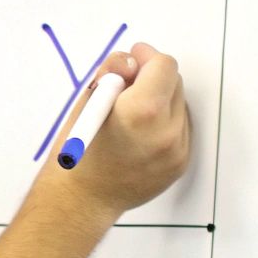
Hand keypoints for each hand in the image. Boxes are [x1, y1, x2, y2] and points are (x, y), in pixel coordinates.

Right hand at [32, 42, 191, 220]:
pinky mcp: (180, 163)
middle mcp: (167, 130)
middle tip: (126, 89)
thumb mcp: (87, 100)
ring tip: (131, 117)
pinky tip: (139, 135)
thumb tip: (135, 60)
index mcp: (142, 110)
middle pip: (175, 82)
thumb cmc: (77, 149)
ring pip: (179, 105)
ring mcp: (177, 150)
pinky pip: (179, 128)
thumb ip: (113, 70)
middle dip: (152, 79)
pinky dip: (163, 123)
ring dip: (160, 101)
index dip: (145, 58)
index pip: (163, 65)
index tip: (131, 63)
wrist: (82, 200)